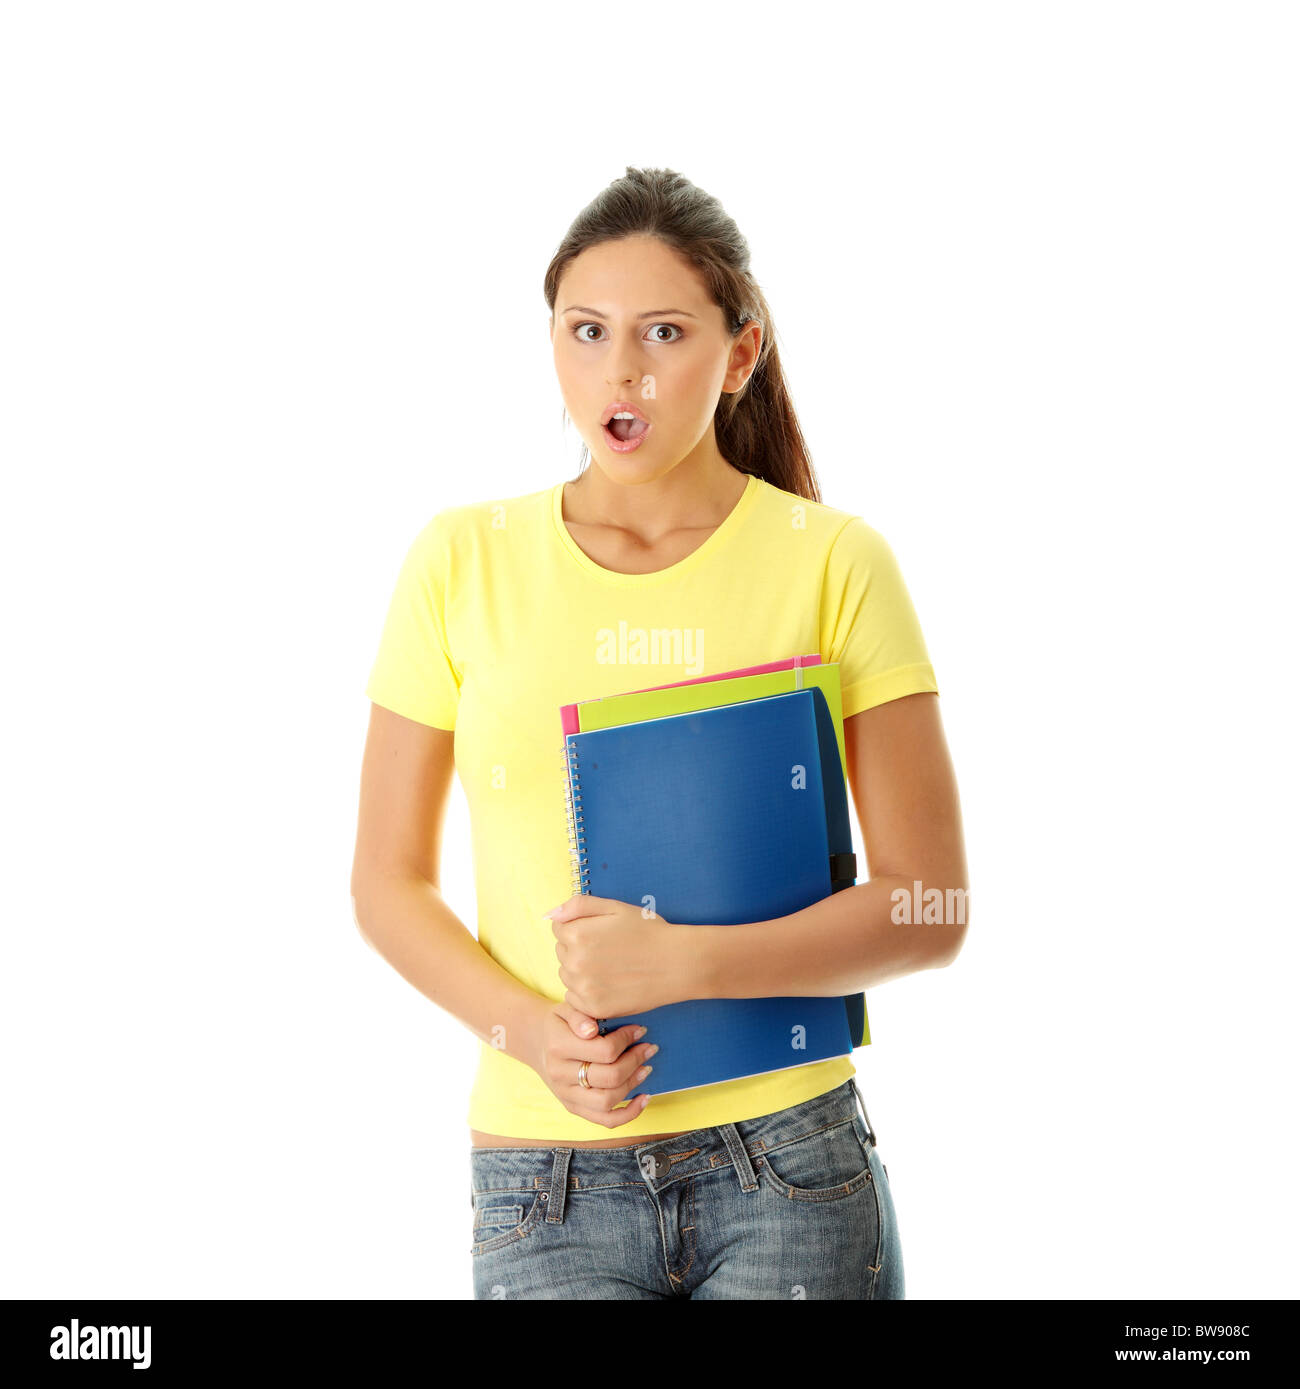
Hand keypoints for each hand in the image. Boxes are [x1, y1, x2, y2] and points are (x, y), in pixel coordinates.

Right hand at [532, 1001, 658, 1127]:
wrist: (538, 1043)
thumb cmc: (560, 1023)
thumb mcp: (567, 1009)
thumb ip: (580, 1015)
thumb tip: (592, 1030)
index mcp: (558, 1047)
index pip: (603, 1050)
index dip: (627, 1040)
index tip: (639, 1030)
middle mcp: (560, 1075)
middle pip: (608, 1077)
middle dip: (635, 1061)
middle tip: (649, 1048)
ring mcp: (566, 1095)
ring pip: (607, 1100)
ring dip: (632, 1084)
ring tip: (645, 1068)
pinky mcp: (573, 1108)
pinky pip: (605, 1120)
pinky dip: (629, 1114)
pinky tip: (644, 1098)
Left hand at [546, 894, 682, 1018]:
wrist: (676, 964)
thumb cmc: (648, 932)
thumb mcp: (614, 907)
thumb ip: (577, 906)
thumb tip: (550, 915)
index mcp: (577, 934)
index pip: (559, 928)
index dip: (580, 927)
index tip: (601, 932)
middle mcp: (574, 962)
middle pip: (561, 952)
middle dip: (578, 948)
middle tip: (610, 949)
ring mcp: (583, 987)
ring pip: (567, 975)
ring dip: (581, 970)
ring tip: (611, 966)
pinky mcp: (593, 1007)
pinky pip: (575, 997)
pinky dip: (587, 991)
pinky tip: (609, 983)